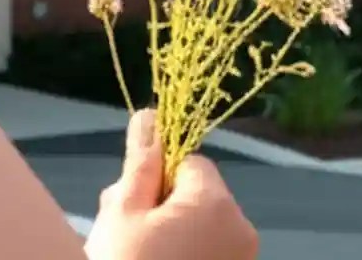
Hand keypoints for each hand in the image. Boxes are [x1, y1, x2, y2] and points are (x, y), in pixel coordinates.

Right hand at [84, 110, 258, 259]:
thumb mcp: (123, 213)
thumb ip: (141, 162)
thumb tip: (151, 115)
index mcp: (217, 205)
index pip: (190, 161)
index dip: (156, 175)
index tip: (129, 201)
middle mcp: (240, 231)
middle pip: (195, 195)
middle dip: (156, 206)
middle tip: (121, 232)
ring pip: (198, 227)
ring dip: (164, 233)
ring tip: (130, 255)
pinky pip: (205, 253)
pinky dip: (179, 255)